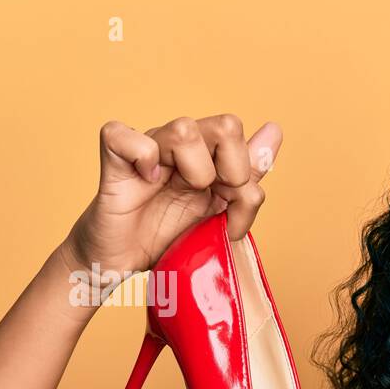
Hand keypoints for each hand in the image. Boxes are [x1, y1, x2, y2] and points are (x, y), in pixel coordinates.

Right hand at [60, 114, 281, 303]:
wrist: (123, 263)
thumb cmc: (167, 236)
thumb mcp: (220, 215)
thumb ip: (248, 178)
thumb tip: (274, 132)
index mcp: (210, 155)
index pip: (243, 137)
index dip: (246, 178)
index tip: (233, 216)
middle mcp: (182, 144)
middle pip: (227, 125)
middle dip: (231, 172)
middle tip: (211, 198)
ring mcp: (150, 146)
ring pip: (186, 130)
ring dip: (194, 172)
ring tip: (177, 193)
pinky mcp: (115, 155)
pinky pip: (127, 133)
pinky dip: (143, 158)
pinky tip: (146, 182)